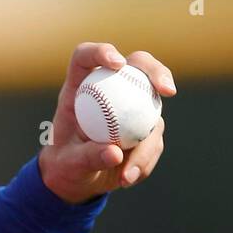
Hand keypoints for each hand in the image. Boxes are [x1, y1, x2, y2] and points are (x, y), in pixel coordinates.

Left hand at [37, 42, 175, 203]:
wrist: (77, 181)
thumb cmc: (64, 165)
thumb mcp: (69, 165)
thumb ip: (87, 157)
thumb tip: (115, 153)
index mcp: (80, 89)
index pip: (87, 58)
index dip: (102, 52)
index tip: (118, 64)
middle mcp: (109, 91)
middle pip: (138, 66)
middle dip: (157, 71)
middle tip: (167, 90)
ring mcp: (131, 107)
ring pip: (152, 110)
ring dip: (145, 146)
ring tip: (126, 177)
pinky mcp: (145, 127)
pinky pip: (154, 141)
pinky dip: (144, 161)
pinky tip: (128, 179)